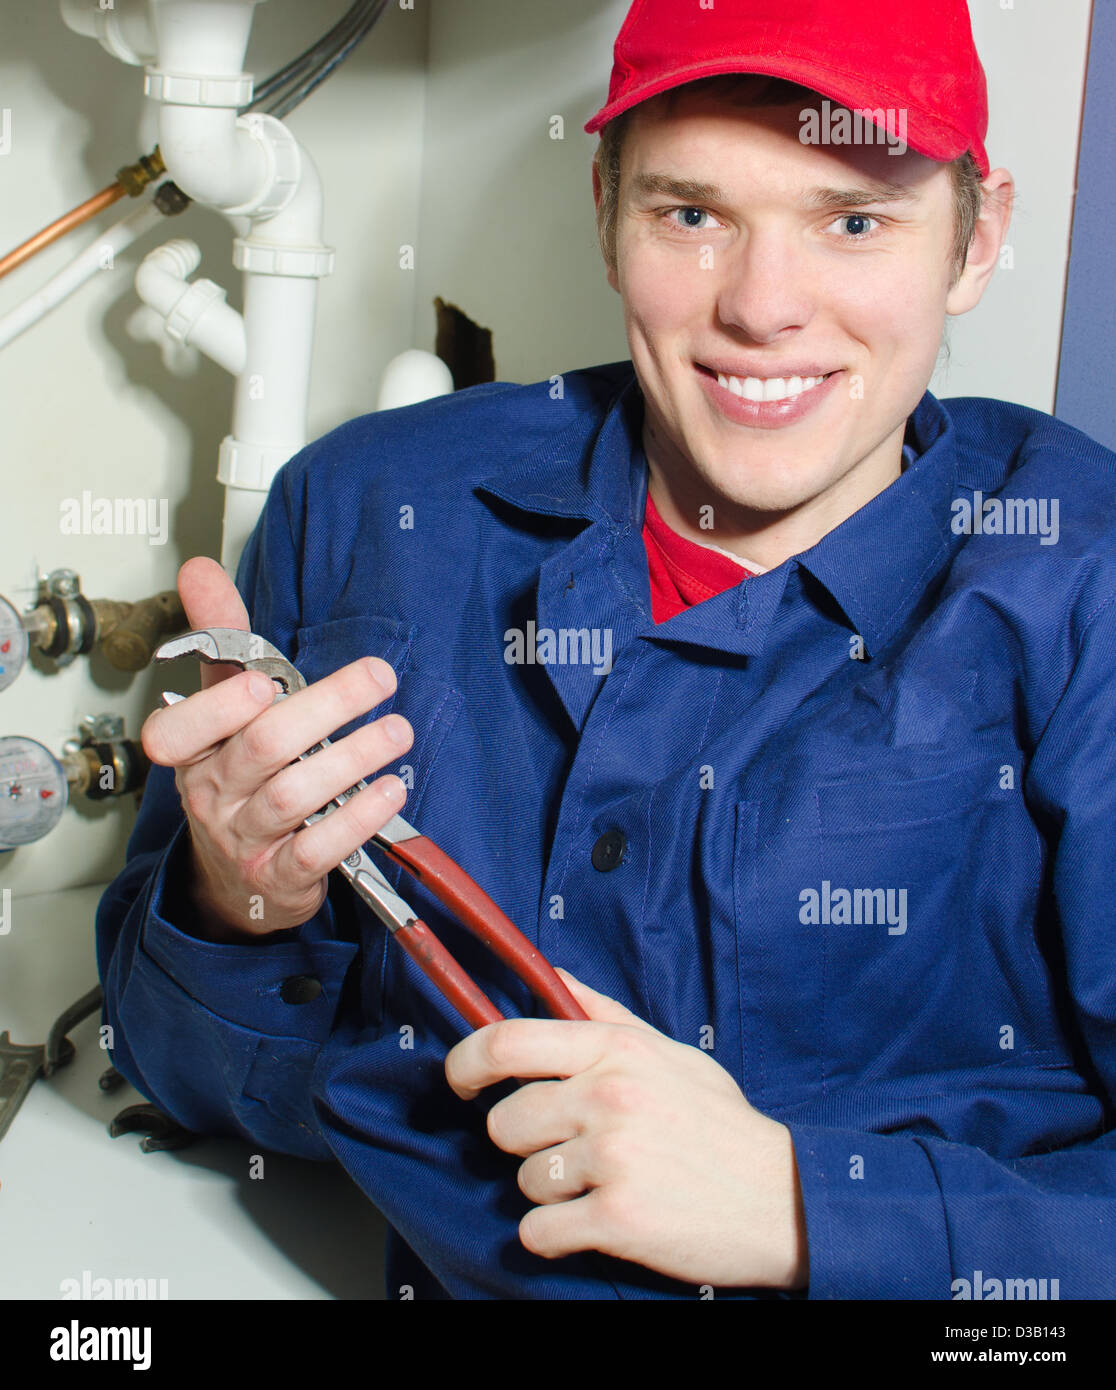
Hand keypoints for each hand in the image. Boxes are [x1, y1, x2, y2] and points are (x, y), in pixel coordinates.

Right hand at [140, 555, 413, 938]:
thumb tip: (201, 570)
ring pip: (293, 795)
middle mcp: (214, 794)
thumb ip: (219, 642)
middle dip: (324, 707)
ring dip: (352, 758)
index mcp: (194, 751)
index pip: (177, 731)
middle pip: (262, 747)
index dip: (217, 707)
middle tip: (378, 677)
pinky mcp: (281, 877)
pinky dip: (357, 819)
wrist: (239, 882)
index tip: (262, 681)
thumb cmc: (240, 780)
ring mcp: (245, 839)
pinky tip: (390, 791)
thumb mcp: (224, 712)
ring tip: (397, 732)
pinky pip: (317, 848)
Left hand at [445, 968, 808, 1289]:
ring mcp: (612, 1158)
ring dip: (549, 1191)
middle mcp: (609, 1097)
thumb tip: (554, 977)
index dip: (465, 1061)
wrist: (782, 1198)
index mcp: (616, 1051)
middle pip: (505, 1122)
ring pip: (523, 1180)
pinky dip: (556, 1235)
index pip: (507, 1041)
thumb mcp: (670, 1053)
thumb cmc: (721, 1125)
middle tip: (567, 1149)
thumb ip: (604, 1016)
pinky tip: (594, 1222)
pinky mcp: (618, 1219)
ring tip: (599, 1185)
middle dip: (523, 1142)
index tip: (460, 1080)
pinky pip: (540, 1231)